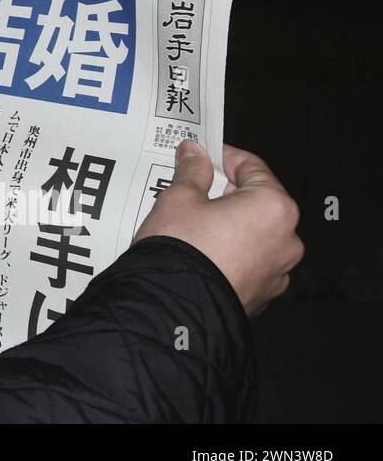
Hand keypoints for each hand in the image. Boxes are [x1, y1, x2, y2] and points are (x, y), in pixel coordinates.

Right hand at [134, 140, 303, 317]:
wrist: (173, 308)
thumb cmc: (182, 248)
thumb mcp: (180, 198)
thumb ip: (193, 171)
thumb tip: (195, 153)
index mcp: (273, 208)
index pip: (252, 167)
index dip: (222, 157)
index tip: (200, 156)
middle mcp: (286, 240)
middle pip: (256, 202)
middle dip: (225, 193)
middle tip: (192, 190)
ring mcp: (277, 271)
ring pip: (253, 234)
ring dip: (229, 225)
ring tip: (193, 225)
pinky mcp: (262, 295)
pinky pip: (249, 262)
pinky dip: (230, 253)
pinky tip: (201, 252)